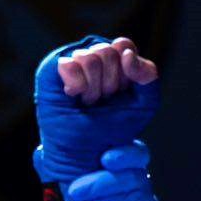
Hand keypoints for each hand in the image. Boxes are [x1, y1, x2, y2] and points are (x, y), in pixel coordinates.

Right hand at [33, 36, 159, 185]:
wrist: (88, 154)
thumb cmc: (114, 130)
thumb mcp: (145, 104)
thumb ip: (148, 76)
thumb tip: (126, 54)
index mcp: (115, 61)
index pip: (124, 46)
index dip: (126, 73)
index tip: (121, 94)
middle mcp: (92, 57)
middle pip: (108, 51)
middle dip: (110, 84)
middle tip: (102, 102)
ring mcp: (72, 60)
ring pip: (90, 58)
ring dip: (93, 90)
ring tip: (88, 103)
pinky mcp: (51, 69)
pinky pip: (70, 64)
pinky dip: (77, 87)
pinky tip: (74, 97)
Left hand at [66, 142, 162, 200]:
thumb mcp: (64, 188)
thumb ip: (57, 168)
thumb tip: (42, 153)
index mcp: (124, 168)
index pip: (137, 152)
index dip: (125, 154)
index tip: (105, 159)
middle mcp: (140, 185)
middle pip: (132, 176)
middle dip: (100, 183)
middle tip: (74, 193)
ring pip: (135, 198)